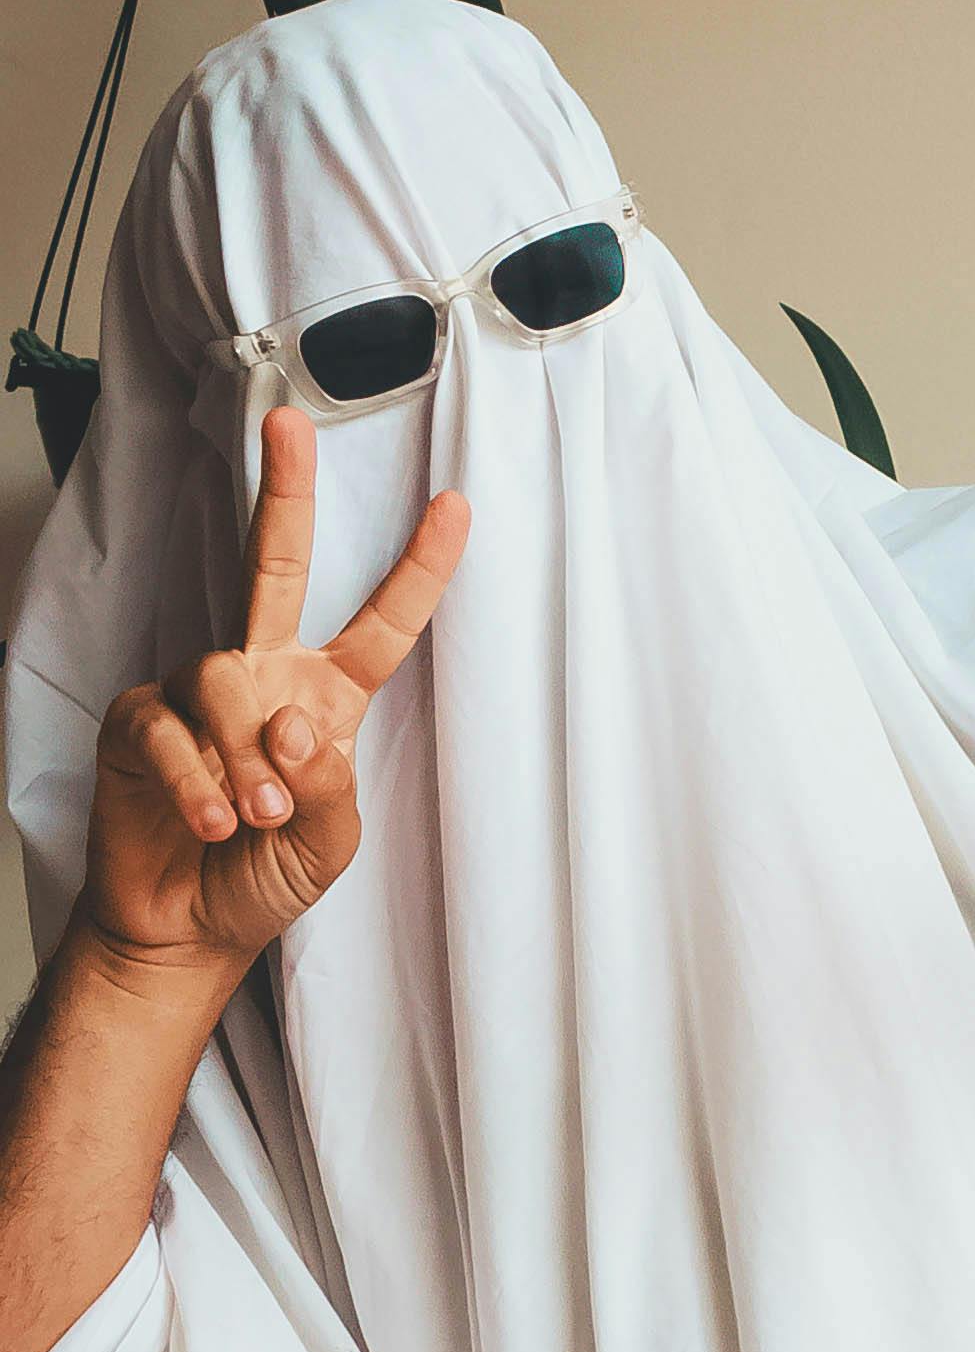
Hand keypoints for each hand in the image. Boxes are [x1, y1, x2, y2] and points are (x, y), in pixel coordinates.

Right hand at [80, 405, 468, 984]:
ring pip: (225, 675)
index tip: (456, 504)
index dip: (421, 568)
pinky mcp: (139, 720)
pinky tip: (212, 822)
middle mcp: (264, 674)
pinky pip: (170, 726)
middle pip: (272, 564)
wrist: (188, 928)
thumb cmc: (266, 878)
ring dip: (246, 756)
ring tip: (254, 817)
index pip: (383, 624)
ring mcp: (196, 691)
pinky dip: (198, 780)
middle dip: (284, 490)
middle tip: (291, 424)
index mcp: (327, 696)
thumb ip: (331, 785)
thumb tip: (295, 722)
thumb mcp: (331, 845)